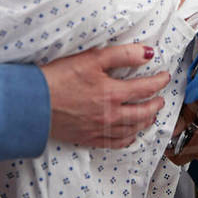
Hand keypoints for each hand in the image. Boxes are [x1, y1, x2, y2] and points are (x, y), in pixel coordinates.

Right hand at [41, 43, 169, 147]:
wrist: (33, 103)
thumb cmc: (59, 77)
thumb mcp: (92, 58)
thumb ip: (122, 55)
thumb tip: (148, 53)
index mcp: (113, 94)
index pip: (145, 88)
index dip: (159, 82)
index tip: (165, 76)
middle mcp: (111, 115)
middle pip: (143, 113)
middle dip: (155, 105)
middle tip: (160, 98)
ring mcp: (100, 130)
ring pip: (132, 130)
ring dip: (145, 122)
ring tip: (151, 115)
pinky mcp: (88, 139)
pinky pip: (116, 143)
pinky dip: (128, 139)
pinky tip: (131, 135)